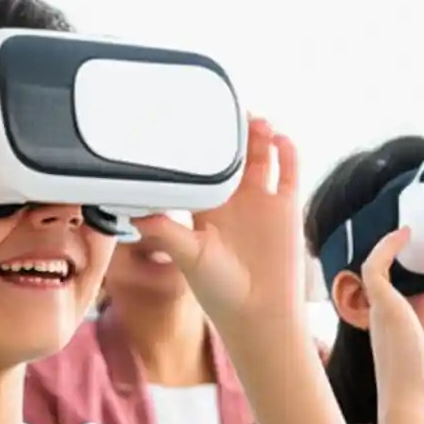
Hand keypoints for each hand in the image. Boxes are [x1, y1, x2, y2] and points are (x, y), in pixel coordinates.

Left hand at [132, 118, 302, 338]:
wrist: (259, 314)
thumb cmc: (218, 291)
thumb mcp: (187, 255)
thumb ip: (164, 231)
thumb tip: (134, 212)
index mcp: (204, 209)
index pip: (199, 167)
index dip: (198, 144)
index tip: (192, 120)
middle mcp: (232, 202)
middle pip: (232, 156)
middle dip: (232, 133)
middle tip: (228, 110)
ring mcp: (260, 203)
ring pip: (260, 158)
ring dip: (258, 138)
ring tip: (255, 120)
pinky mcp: (285, 209)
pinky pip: (289, 173)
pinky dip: (287, 154)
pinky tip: (281, 139)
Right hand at [361, 228, 423, 404]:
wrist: (406, 395)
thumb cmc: (413, 376)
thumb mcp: (422, 337)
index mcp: (382, 321)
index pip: (380, 288)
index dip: (388, 266)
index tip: (403, 250)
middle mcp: (375, 311)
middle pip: (373, 274)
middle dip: (384, 253)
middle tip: (401, 235)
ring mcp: (377, 307)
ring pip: (372, 268)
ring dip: (385, 248)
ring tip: (403, 232)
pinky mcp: (384, 303)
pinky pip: (376, 267)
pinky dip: (387, 248)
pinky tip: (404, 234)